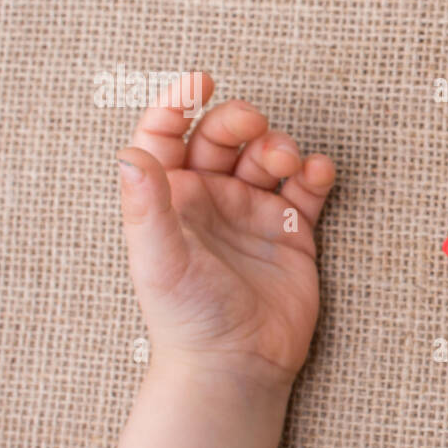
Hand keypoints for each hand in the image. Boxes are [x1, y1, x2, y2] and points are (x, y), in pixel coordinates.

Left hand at [117, 72, 335, 389]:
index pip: (166, 135)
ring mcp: (253, 213)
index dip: (177, 102)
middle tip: (254, 126)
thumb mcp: (158, 260)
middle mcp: (210, 199)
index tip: (198, 82)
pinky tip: (316, 172)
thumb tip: (130, 153)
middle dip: (239, 121)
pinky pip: (306, 189)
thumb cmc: (187, 318)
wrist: (237, 365)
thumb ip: (147, 206)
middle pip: (222, 138)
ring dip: (278, 146)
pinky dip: (315, 172)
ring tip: (285, 160)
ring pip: (267, 157)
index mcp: (170, 199)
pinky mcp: (293, 231)